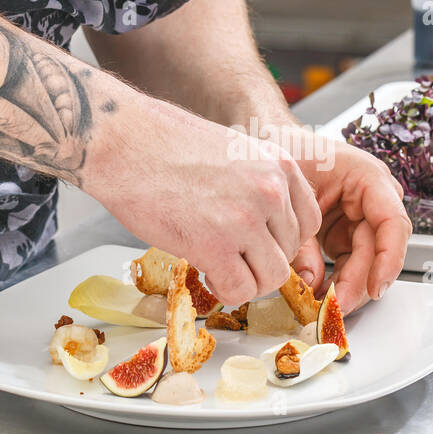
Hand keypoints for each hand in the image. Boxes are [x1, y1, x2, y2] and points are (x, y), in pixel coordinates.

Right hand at [85, 92, 321, 305]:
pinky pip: (240, 290)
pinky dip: (224, 291)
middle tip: (233, 258)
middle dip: (261, 262)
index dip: (282, 240)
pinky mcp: (216, 246)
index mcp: (279, 165)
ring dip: (246, 281)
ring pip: (270, 278)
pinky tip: (205, 272)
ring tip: (219, 268)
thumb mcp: (234, 153)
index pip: (309, 222)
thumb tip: (267, 226)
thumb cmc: (165, 145)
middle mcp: (271, 191)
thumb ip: (258, 186)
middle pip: (290, 253)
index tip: (259, 244)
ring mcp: (246, 220)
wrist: (123, 142)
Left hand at [290, 137, 410, 313]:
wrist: (271, 141)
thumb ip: (301, 242)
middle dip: (359, 282)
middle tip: (335, 307)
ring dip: (347, 286)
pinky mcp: (345, 232)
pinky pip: (349, 262)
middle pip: (380, 249)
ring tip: (322, 305)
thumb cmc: (285, 152)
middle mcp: (372, 199)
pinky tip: (319, 294)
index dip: (389, 260)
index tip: (375, 288)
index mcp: (368, 178)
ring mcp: (361, 217)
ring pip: (367, 261)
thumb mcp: (290, 196)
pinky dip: (336, 280)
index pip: (393, 223)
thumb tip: (312, 282)